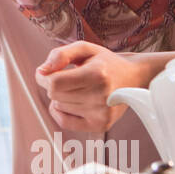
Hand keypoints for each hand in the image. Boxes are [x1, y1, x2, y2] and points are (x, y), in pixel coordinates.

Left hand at [34, 42, 150, 135]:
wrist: (133, 77)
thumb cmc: (105, 62)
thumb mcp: (84, 48)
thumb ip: (60, 55)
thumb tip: (42, 71)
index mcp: (98, 74)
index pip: (55, 82)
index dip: (43, 76)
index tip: (47, 71)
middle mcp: (102, 95)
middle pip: (55, 95)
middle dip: (53, 85)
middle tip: (66, 78)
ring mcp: (102, 113)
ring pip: (58, 107)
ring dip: (60, 97)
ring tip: (77, 88)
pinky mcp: (101, 125)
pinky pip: (64, 122)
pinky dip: (61, 112)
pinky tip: (71, 102)